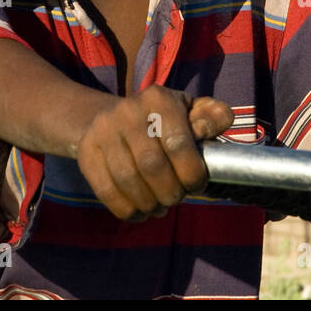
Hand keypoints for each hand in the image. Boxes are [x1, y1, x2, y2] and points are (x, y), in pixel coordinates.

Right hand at [75, 87, 233, 220]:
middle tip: (176, 198)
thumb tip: (224, 118)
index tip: (196, 186)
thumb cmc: (159, 121)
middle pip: (152, 166)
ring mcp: (103, 131)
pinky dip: (127, 210)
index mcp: (158, 99)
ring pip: (128, 181)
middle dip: (170, 192)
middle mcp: (127, 111)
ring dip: (149, 203)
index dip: (192, 173)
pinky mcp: (86, 152)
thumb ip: (209, 116)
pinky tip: (140, 212)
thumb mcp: (187, 111)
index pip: (178, 143)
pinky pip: (106, 191)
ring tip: (160, 207)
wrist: (107, 119)